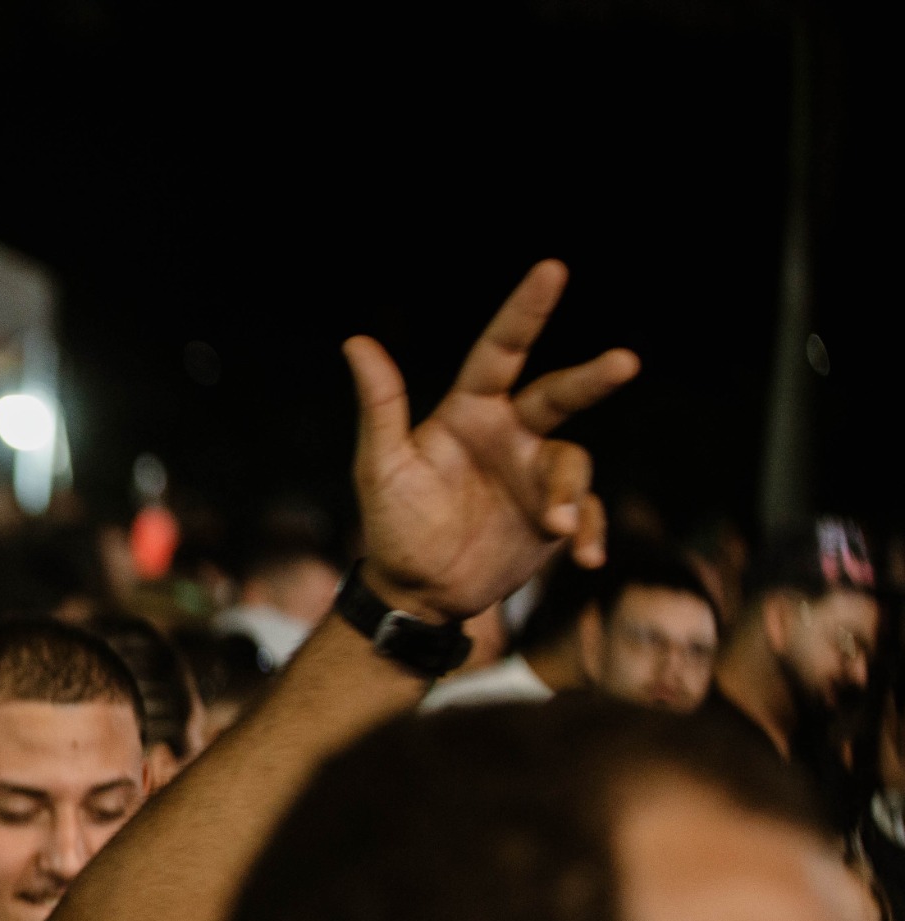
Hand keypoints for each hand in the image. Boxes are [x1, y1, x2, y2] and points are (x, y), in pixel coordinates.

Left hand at [344, 261, 637, 621]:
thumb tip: (356, 341)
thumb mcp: (382, 466)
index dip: (525, 310)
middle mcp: (511, 434)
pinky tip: (587, 557)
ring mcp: (536, 475)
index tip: (552, 268)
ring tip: (557, 526)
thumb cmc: (393, 524)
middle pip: (559, 394)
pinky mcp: (556, 516)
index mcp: (471, 413)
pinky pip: (588, 514)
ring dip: (569, 493)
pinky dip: (592, 532)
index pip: (500, 351)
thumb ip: (381, 406)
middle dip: (592, 378)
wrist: (417, 592)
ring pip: (572, 464)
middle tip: (623, 362)